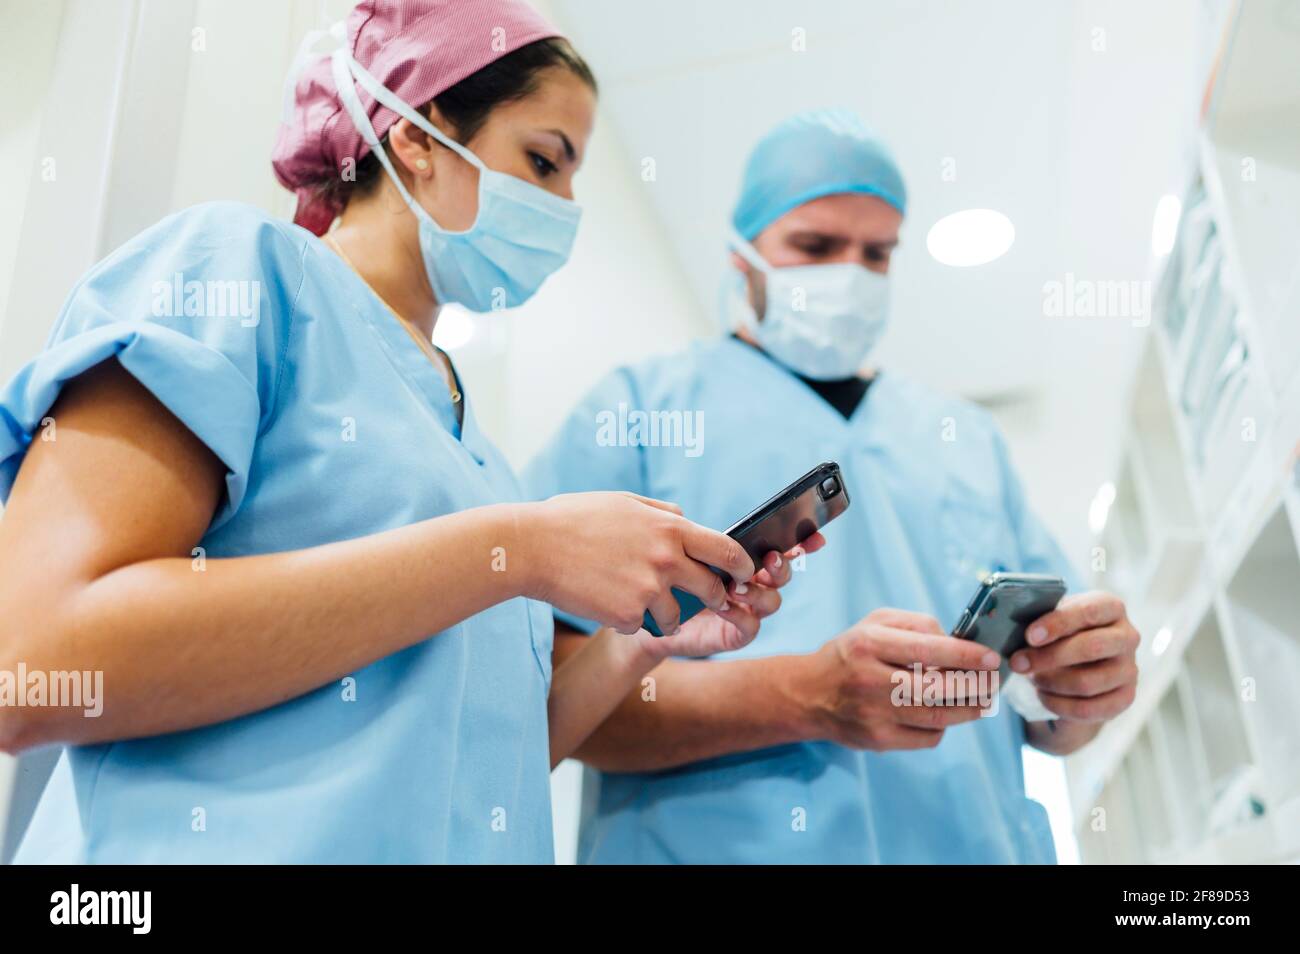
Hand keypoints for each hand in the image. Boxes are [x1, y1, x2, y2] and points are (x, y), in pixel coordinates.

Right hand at [517, 492, 754, 634]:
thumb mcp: (625, 503)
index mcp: (671, 528)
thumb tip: (687, 520)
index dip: (741, 566)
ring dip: (664, 613)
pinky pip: (642, 625)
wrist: (534, 548)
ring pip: (677, 615)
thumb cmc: (575, 520)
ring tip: (635, 598)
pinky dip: (629, 619)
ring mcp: (649, 590)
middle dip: (710, 596)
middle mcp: (667, 560)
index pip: (726, 550)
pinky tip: (606, 602)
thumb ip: (663, 513)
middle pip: (711, 589)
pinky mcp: (629, 616)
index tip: (743, 574)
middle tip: (700, 598)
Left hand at [636, 535, 826, 660]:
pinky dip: (740, 614)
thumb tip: (720, 531)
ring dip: (757, 592)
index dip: (802, 544)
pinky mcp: (736, 634)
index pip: (782, 550)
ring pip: (772, 601)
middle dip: (780, 567)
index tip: (814, 537)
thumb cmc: (671, 577)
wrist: (650, 614)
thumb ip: (709, 543)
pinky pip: (751, 625)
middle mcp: (753, 585)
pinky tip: (723, 606)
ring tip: (734, 586)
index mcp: (747, 561)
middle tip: (768, 559)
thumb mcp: (689, 553)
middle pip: (783, 575)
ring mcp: (748, 611)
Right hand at [796, 608, 1001, 749]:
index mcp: (869, 644)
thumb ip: (916, 624)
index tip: (992, 658)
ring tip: (982, 701)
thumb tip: (956, 641)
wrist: (809, 694)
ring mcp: (873, 714)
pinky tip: (946, 715)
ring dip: (968, 710)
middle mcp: (869, 679)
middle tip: (994, 682)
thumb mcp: (874, 624)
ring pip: (937, 717)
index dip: (966, 656)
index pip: (928, 650)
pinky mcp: (877, 740)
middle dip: (975, 686)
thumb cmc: (849, 654)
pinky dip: (944, 727)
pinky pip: (926, 738)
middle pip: (937, 689)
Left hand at [1010, 591, 1139, 722]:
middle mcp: (1127, 637)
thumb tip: (1014, 632)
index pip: (1089, 611)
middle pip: (1091, 648)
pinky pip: (1089, 708)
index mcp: (1111, 608)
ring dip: (1051, 683)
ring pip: (1088, 682)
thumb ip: (1040, 621)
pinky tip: (1043, 696)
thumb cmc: (1060, 633)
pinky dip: (1059, 705)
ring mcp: (1130, 670)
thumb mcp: (1052, 620)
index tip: (1029, 636)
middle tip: (1017, 663)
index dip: (1058, 624)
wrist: (1078, 664)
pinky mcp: (1125, 698)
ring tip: (1031, 678)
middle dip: (1048, 657)